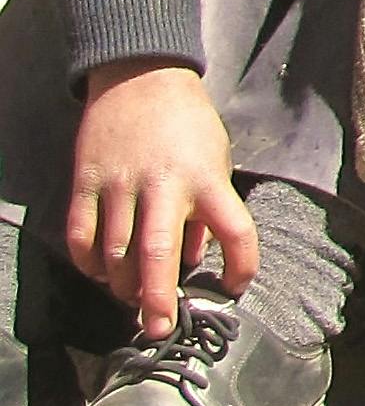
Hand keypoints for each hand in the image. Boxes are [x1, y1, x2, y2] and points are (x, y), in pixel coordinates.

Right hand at [69, 61, 256, 338]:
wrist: (141, 77)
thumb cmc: (188, 124)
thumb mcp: (217, 159)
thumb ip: (209, 210)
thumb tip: (196, 260)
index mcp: (207, 177)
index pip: (235, 229)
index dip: (242, 265)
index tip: (236, 288)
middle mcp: (164, 184)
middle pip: (158, 252)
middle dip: (157, 297)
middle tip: (159, 329)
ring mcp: (120, 183)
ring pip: (115, 252)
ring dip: (122, 285)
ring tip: (132, 300)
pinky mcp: (86, 182)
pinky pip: (81, 235)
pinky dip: (88, 262)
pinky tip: (100, 272)